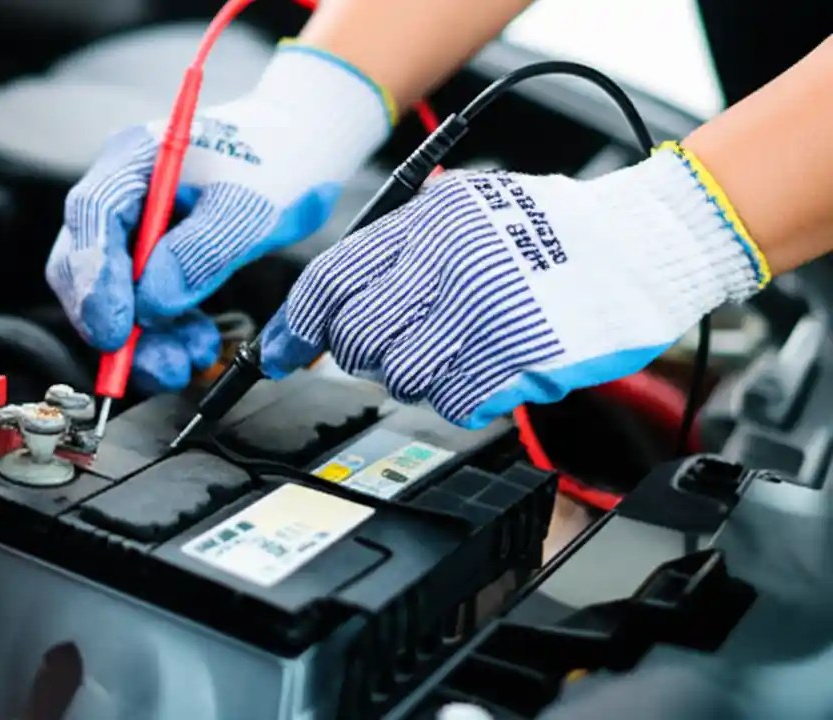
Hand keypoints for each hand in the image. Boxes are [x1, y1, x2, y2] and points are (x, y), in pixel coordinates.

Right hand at [46, 41, 393, 392]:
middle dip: (115, 321)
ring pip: (112, 292)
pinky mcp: (152, 251)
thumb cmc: (282, 159)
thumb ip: (199, 253)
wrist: (305, 148)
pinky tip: (197, 344)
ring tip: (189, 360)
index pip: (92, 216)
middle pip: (86, 261)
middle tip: (155, 363)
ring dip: (144, 337)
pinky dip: (164, 329)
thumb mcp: (251, 209)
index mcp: (135, 158)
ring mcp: (135, 222)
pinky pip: (142, 300)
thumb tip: (151, 304)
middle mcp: (123, 190)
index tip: (116, 330)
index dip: (95, 278)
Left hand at [259, 145, 769, 427]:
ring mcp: (481, 315)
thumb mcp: (467, 206)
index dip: (293, 328)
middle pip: (354, 340)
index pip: (328, 283)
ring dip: (415, 377)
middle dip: (359, 356)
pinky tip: (485, 369)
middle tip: (388, 348)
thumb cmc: (556, 230)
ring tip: (449, 354)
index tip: (280, 354)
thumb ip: (401, 243)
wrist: (647, 244)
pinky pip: (452, 401)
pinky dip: (460, 396)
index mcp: (426, 224)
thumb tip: (330, 298)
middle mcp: (446, 267)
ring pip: (398, 377)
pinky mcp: (516, 359)